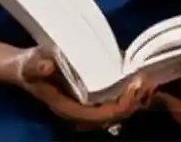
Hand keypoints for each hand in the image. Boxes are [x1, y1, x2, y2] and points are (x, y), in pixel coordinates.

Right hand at [12, 47, 151, 129]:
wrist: (30, 66)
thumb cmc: (31, 65)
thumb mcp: (31, 63)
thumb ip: (37, 66)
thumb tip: (46, 66)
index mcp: (68, 109)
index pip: (99, 116)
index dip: (119, 105)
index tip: (133, 86)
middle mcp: (82, 112)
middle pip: (114, 116)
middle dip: (133, 101)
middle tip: (147, 81)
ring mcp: (91, 106)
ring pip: (119, 111)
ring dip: (137, 98)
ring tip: (149, 80)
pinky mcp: (97, 97)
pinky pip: (119, 101)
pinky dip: (133, 93)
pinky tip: (143, 79)